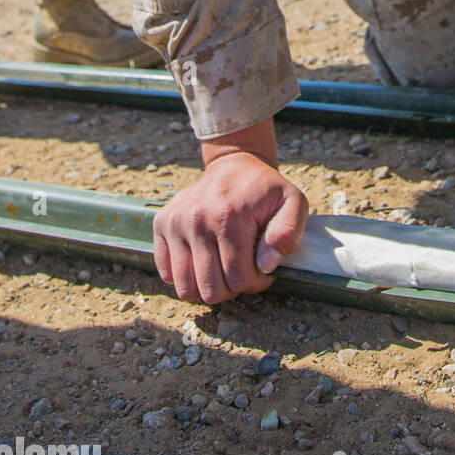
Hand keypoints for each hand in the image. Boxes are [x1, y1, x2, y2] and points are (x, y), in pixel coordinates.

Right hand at [154, 126, 308, 303]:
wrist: (234, 165)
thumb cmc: (265, 189)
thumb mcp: (292, 202)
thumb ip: (288, 233)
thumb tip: (265, 265)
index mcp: (229, 216)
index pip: (238, 279)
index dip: (255, 283)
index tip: (263, 269)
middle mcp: (196, 220)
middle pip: (211, 289)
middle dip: (232, 288)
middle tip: (243, 269)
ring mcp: (175, 222)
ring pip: (186, 289)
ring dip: (208, 286)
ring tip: (224, 267)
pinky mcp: (161, 223)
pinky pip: (166, 274)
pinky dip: (186, 275)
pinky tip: (204, 258)